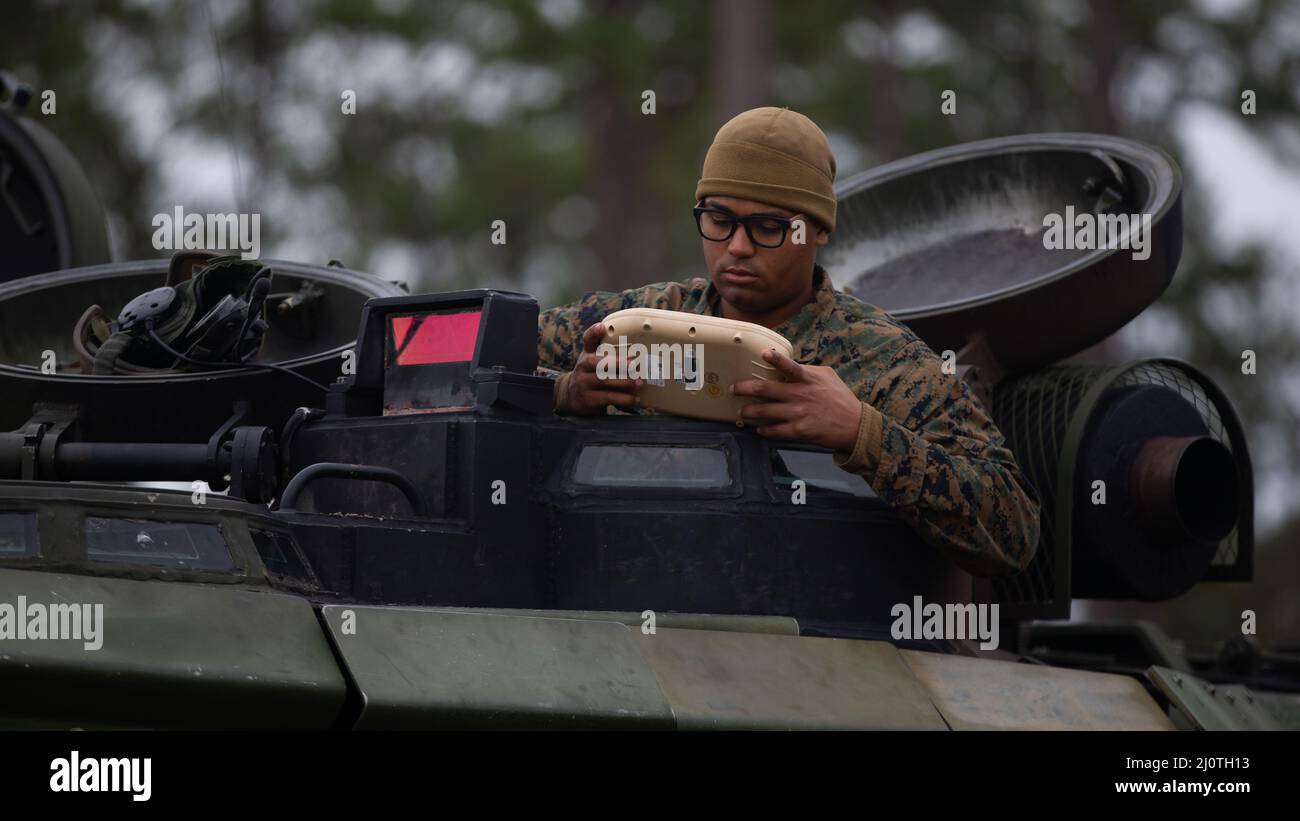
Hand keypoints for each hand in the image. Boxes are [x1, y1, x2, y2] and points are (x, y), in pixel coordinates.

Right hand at [556, 323, 641, 415]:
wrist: (572, 398)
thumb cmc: (590, 375)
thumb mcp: (593, 361)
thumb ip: (606, 351)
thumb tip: (631, 346)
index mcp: (586, 355)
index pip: (587, 340)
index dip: (593, 333)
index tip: (602, 327)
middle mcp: (582, 367)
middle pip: (599, 362)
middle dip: (618, 363)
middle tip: (635, 364)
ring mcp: (584, 384)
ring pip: (604, 380)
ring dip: (624, 382)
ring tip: (639, 383)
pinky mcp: (588, 399)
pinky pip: (607, 398)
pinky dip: (623, 398)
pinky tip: (634, 399)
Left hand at [732, 349, 862, 451]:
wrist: (854, 425)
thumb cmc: (840, 398)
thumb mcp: (828, 377)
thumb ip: (808, 370)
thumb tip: (790, 365)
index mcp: (808, 379)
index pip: (790, 366)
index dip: (775, 359)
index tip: (763, 353)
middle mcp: (800, 395)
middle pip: (766, 390)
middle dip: (745, 388)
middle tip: (734, 389)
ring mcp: (798, 414)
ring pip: (764, 412)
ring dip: (749, 411)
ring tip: (742, 411)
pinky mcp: (798, 431)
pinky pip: (774, 430)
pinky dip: (764, 429)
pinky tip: (758, 428)